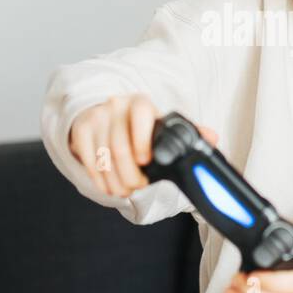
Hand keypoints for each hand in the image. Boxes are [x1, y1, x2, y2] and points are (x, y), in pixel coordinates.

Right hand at [69, 94, 217, 198]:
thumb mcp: (160, 128)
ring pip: (104, 158)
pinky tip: (108, 185)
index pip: (141, 114)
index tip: (146, 163)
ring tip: (125, 189)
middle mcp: (116, 106)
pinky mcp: (80, 129)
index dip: (142, 141)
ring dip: (116, 183)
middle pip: (120, 148)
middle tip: (137, 186)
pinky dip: (99, 179)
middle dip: (131, 176)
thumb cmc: (138, 128)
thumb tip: (212, 137)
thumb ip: (188, 133)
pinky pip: (88, 159)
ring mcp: (96, 117)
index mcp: (141, 104)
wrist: (105, 118)